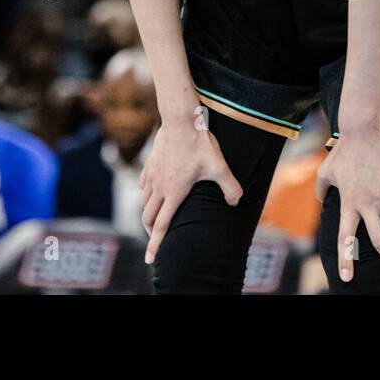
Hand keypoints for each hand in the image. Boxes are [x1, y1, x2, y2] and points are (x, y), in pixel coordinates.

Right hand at [139, 113, 242, 264]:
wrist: (181, 120)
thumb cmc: (200, 144)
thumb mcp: (219, 167)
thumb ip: (229, 186)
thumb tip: (236, 202)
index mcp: (174, 193)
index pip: (161, 225)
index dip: (155, 244)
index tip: (150, 258)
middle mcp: (159, 187)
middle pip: (147, 217)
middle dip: (150, 231)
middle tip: (156, 239)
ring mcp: (152, 175)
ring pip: (143, 202)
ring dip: (147, 213)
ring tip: (153, 219)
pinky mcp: (149, 165)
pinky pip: (143, 186)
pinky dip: (146, 195)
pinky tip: (152, 193)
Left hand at [315, 127, 379, 282]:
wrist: (359, 132)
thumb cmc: (342, 153)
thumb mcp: (325, 172)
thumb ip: (320, 190)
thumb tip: (320, 200)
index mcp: (348, 205)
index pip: (345, 238)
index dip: (346, 259)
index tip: (347, 278)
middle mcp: (365, 203)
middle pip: (379, 239)